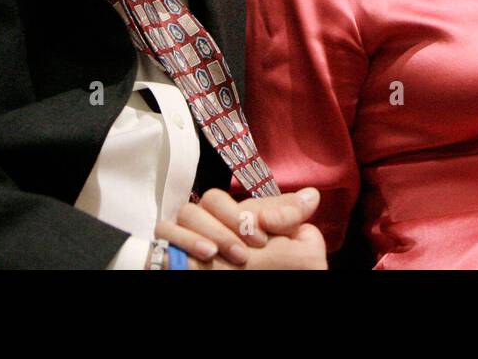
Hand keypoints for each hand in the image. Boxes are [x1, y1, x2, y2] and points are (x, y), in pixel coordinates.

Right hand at [153, 186, 320, 265]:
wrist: (257, 282)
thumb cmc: (271, 272)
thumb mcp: (292, 251)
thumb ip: (294, 219)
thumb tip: (312, 195)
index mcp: (236, 218)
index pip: (240, 195)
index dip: (249, 211)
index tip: (265, 234)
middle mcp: (211, 224)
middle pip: (210, 199)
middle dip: (232, 221)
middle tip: (252, 248)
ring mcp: (189, 236)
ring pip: (187, 212)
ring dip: (212, 231)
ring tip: (236, 256)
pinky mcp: (171, 252)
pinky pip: (165, 231)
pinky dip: (187, 239)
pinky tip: (208, 255)